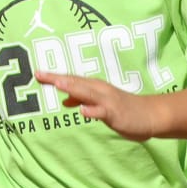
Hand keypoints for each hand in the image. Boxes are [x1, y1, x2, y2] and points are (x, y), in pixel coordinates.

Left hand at [37, 72, 158, 141]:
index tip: (36, 73)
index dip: (53, 76)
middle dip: (57, 78)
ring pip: (87, 93)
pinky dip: (93, 111)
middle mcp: (99, 90)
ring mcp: (107, 101)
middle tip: (39, 74)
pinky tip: (83, 111)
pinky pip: (103, 112)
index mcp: (93, 87)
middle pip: (75, 82)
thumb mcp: (99, 103)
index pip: (70, 80)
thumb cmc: (122, 108)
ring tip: (57, 84)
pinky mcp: (116, 114)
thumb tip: (64, 101)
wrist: (150, 115)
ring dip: (72, 88)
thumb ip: (82, 100)